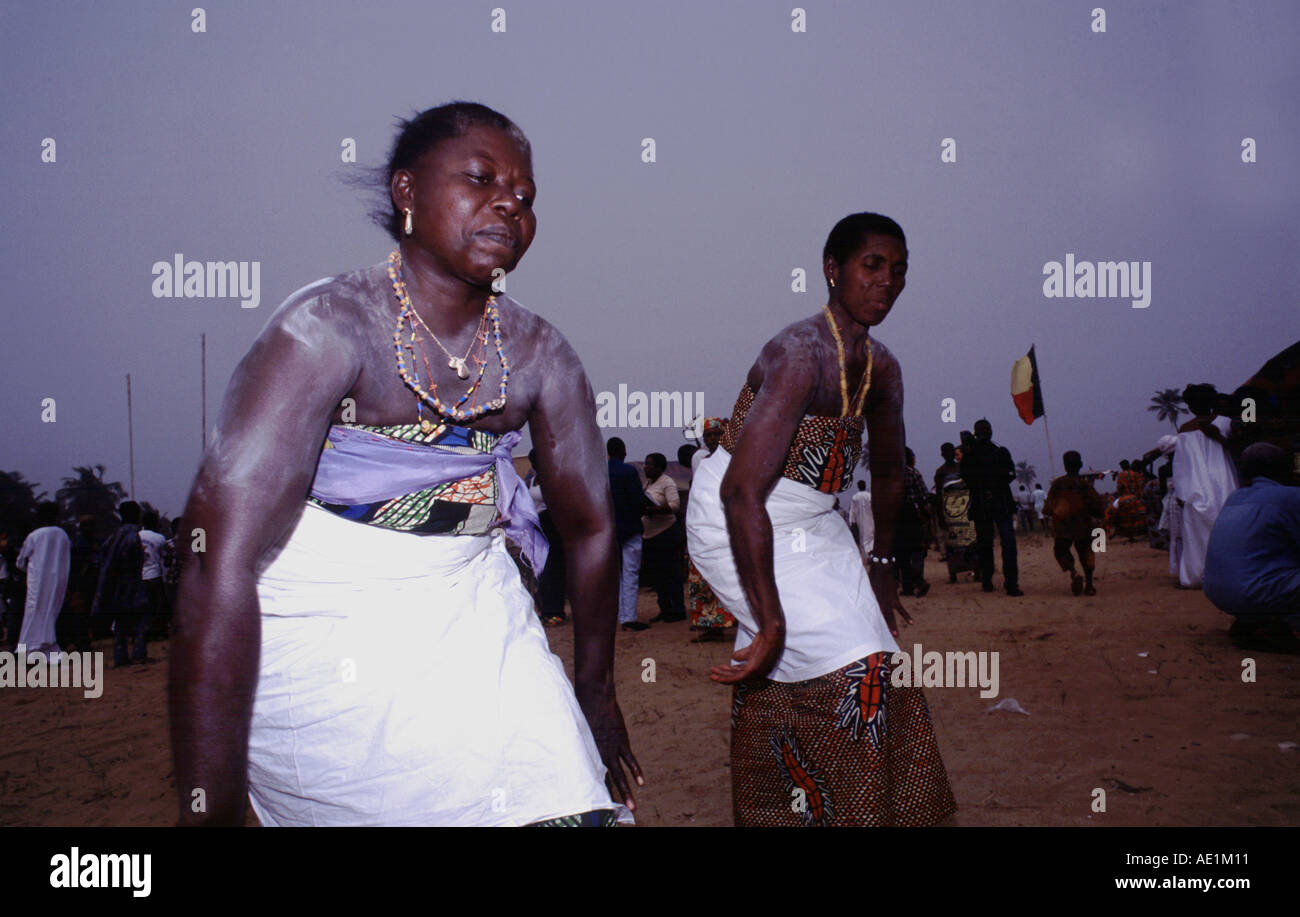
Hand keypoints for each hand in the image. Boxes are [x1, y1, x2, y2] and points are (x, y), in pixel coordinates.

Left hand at [577, 690, 642, 811]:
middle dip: (612, 799)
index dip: (595, 793)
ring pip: (620, 775)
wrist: (594, 696)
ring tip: (632, 806)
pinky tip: (641, 783)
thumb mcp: (577, 730)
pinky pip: (630, 759)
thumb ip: (579, 743)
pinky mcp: (621, 740)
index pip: (591, 778)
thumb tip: (571, 749)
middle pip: (607, 782)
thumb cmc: (582, 710)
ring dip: (627, 792)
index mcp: (587, 753)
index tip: (598, 807)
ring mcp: (612, 748)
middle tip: (617, 815)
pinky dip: (636, 771)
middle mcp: (600, 755)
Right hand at [710, 625, 784, 683]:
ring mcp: (757, 673)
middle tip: (713, 674)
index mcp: (761, 669)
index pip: (744, 673)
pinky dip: (726, 678)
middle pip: (739, 677)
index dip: (732, 671)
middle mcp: (760, 674)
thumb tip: (733, 657)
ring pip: (736, 678)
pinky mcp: (752, 670)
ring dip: (722, 676)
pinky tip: (717, 676)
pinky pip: (736, 678)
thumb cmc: (766, 637)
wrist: (771, 632)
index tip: (722, 668)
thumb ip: (744, 654)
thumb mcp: (753, 647)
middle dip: (725, 675)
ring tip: (711, 674)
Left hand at [869, 564, 911, 635]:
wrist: (881, 568)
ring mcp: (888, 601)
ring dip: (893, 625)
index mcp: (872, 601)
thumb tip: (866, 603)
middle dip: (882, 628)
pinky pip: (900, 609)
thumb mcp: (867, 588)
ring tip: (896, 635)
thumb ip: (868, 597)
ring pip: (890, 615)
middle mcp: (879, 603)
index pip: (871, 615)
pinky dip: (906, 616)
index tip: (870, 634)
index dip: (871, 624)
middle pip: (881, 618)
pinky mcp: (894, 598)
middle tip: (883, 640)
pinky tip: (911, 622)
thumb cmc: (872, 577)